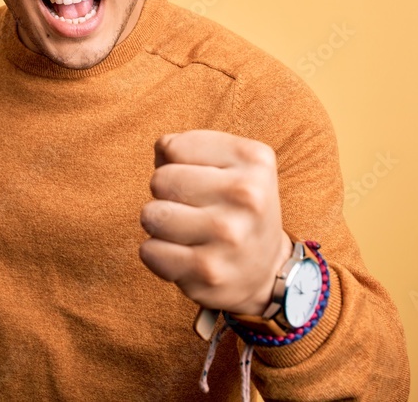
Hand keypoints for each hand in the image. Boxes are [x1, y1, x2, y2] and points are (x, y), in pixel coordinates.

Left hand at [138, 130, 292, 315]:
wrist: (268, 270)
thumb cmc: (237, 208)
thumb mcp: (233, 164)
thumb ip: (190, 146)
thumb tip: (161, 150)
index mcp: (253, 160)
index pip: (174, 147)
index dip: (177, 164)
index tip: (202, 180)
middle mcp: (246, 196)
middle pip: (160, 180)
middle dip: (166, 194)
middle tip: (193, 208)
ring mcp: (228, 236)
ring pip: (151, 215)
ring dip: (160, 225)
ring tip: (188, 231)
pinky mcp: (208, 271)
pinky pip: (149, 251)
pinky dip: (159, 254)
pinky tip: (186, 255)